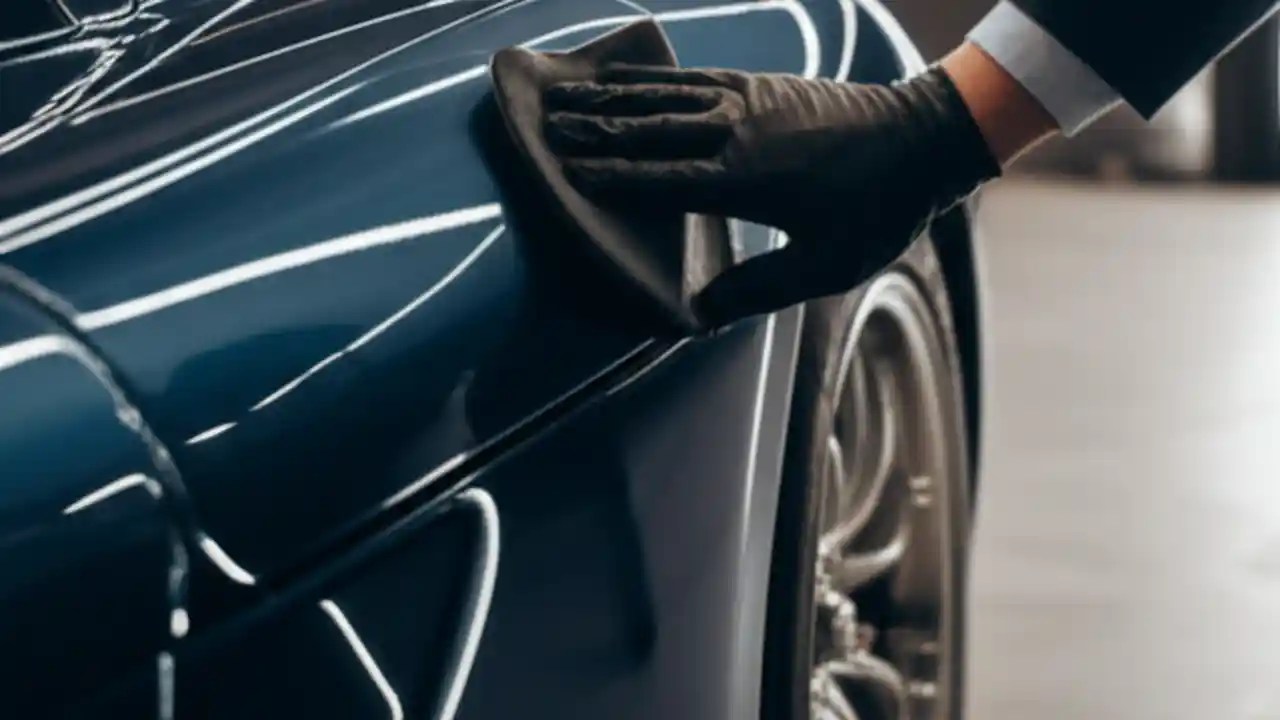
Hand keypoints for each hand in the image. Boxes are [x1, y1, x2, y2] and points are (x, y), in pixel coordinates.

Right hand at [544, 64, 999, 325]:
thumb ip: (761, 289)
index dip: (613, 176)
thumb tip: (700, 311)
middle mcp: (738, 132)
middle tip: (544, 126)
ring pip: (665, 96)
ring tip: (567, 95)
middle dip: (596, 128)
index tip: (566, 173)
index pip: (663, 179)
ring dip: (613, 96)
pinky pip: (694, 77)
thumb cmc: (877, 210)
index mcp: (747, 180)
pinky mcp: (760, 84)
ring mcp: (748, 101)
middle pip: (651, 129)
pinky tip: (630, 78)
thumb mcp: (826, 267)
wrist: (923, 139)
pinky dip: (654, 77)